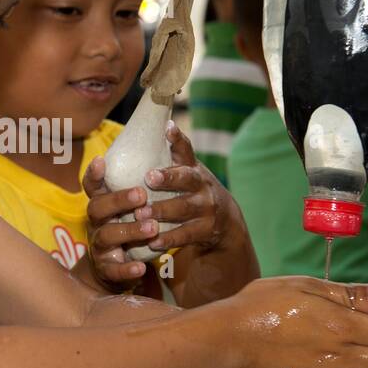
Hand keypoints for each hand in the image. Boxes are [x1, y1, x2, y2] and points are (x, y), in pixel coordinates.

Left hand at [81, 122, 245, 289]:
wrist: (225, 219)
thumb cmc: (193, 190)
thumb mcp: (187, 171)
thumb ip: (171, 155)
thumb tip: (157, 126)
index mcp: (192, 168)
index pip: (186, 149)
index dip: (177, 138)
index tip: (168, 128)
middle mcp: (202, 185)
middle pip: (186, 179)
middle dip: (169, 178)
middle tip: (149, 178)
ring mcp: (206, 208)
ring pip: (183, 208)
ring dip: (163, 211)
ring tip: (142, 213)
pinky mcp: (206, 229)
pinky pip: (186, 234)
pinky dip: (170, 238)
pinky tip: (153, 241)